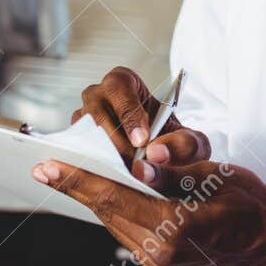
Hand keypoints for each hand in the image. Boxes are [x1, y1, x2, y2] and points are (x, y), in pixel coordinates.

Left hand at [30, 156, 265, 265]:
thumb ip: (173, 172)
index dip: (78, 180)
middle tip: (45, 169)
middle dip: (77, 189)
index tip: (48, 168)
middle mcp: (163, 254)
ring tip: (69, 178)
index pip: (115, 198)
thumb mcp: (214, 176)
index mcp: (176, 228)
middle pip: (108, 214)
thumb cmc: (250, 203)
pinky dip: (116, 214)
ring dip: (94, 201)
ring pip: (115, 225)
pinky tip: (105, 197)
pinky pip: (129, 236)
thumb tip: (140, 162)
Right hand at [69, 66, 210, 184]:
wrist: (161, 159)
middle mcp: (98, 96)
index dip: (130, 115)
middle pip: (98, 115)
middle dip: (118, 143)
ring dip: (105, 158)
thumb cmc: (172, 141)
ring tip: (125, 176)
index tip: (142, 140)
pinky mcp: (75, 144)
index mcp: (123, 82)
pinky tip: (111, 183)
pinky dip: (93, 169)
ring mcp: (82, 120)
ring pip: (85, 137)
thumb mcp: (190, 141)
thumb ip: (184, 144)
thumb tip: (157, 153)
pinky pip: (76, 154)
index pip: (120, 90)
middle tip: (135, 165)